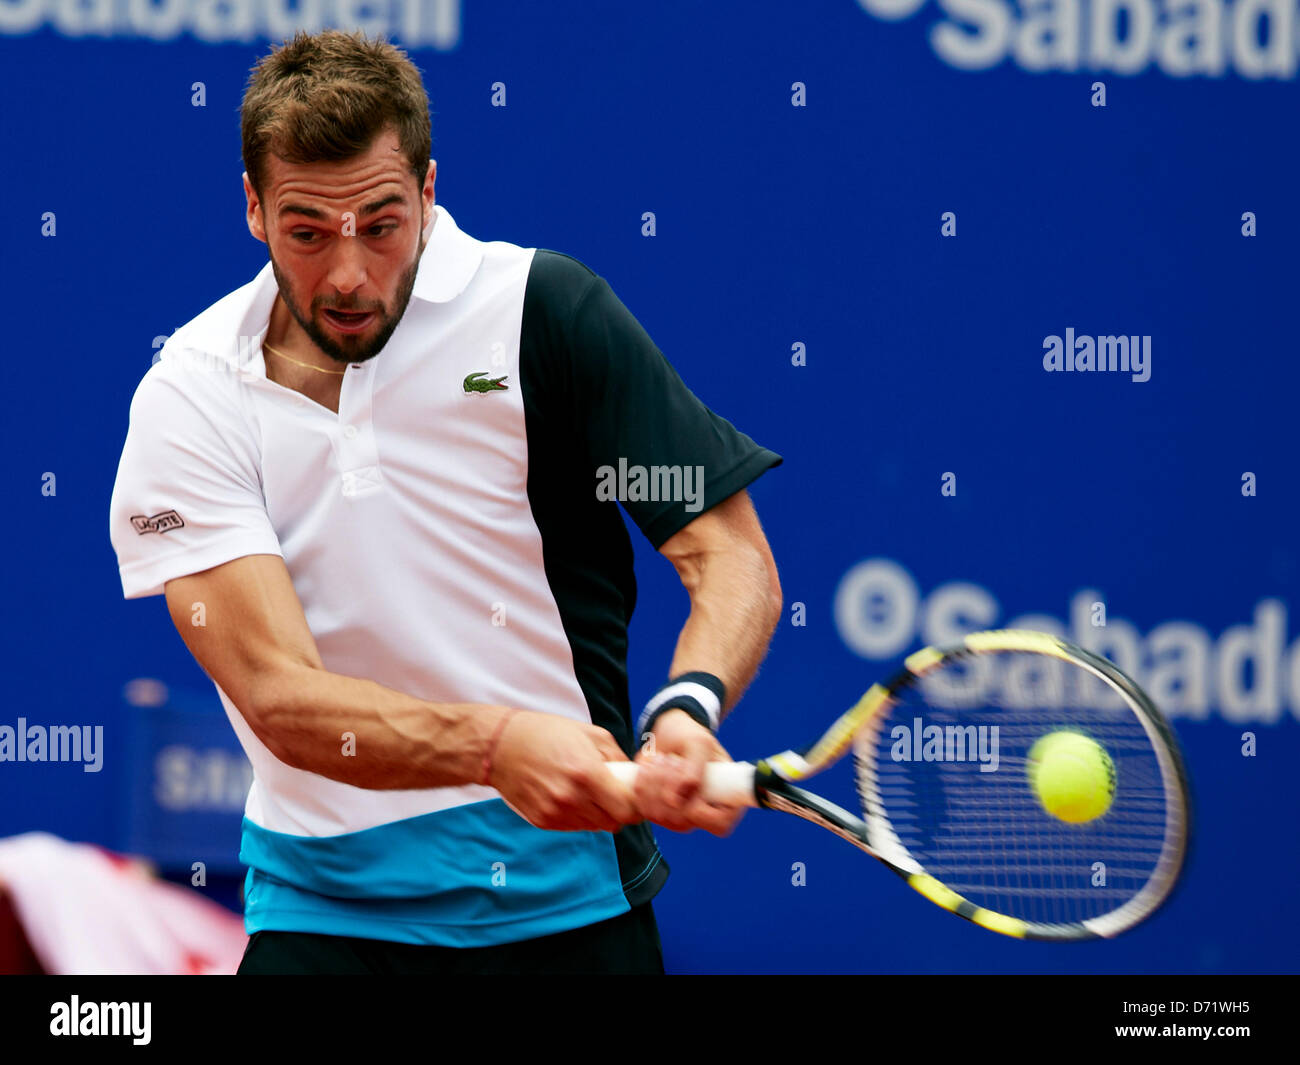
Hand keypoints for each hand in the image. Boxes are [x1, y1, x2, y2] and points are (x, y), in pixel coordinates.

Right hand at [488, 711, 640, 832]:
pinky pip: (573, 826)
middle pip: (613, 823)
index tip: (634, 798)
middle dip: (619, 811)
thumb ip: (617, 756)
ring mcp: (555, 813)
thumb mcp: (589, 733)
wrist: (500, 747)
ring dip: (598, 814)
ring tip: (588, 792)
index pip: (626, 811)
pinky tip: (570, 796)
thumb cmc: (546, 734)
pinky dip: (578, 816)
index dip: (635, 807)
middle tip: (614, 795)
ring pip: (593, 827)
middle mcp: (571, 798)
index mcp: (587, 774)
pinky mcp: (542, 822)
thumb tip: (634, 774)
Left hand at [633, 709, 746, 836]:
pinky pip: (644, 808)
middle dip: (671, 786)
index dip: (701, 809)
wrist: (670, 734)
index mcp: (727, 799)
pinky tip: (648, 766)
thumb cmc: (690, 736)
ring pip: (661, 816)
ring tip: (661, 758)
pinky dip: (643, 784)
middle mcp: (704, 814)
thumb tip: (675, 801)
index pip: (719, 824)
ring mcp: (680, 817)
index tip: (689, 782)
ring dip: (655, 782)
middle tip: (672, 758)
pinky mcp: (658, 812)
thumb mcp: (698, 743)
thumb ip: (693, 770)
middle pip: (682, 820)